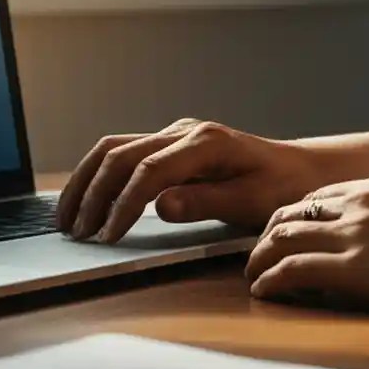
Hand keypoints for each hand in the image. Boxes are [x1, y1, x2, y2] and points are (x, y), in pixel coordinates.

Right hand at [57, 118, 326, 242]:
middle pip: (120, 155)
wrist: (300, 170)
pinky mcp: (169, 144)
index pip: (148, 173)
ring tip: (67, 217)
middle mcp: (183, 132)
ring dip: (86, 181)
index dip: (123, 205)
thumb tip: (160, 205)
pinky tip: (86, 199)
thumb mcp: (253, 202)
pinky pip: (124, 153)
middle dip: (92, 194)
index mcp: (204, 144)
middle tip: (76, 232)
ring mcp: (174, 134)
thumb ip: (206, 203)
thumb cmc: (281, 189)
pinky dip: (99, 175)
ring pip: (114, 149)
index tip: (108, 237)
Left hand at [245, 172, 368, 313]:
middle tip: (260, 256)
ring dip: (260, 259)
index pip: (317, 196)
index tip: (286, 234)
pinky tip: (265, 291)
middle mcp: (356, 202)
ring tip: (254, 276)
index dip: (294, 217)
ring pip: (281, 238)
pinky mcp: (350, 268)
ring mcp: (351, 233)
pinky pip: (291, 270)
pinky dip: (270, 280)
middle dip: (268, 235)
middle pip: (289, 213)